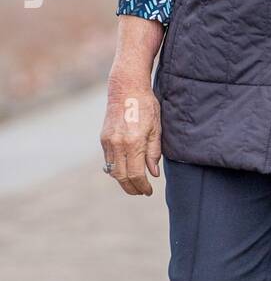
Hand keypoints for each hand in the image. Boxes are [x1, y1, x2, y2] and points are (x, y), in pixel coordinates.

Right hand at [100, 73, 161, 195]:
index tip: (148, 191)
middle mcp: (118, 144)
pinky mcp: (103, 138)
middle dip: (131, 188)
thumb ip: (154, 153)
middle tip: (141, 192)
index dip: (142, 186)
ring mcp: (108, 141)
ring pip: (112, 170)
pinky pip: (108, 160)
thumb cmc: (146, 106)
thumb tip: (153, 174)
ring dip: (123, 180)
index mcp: (134, 142)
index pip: (136, 174)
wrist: (126, 88)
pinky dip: (116, 168)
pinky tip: (125, 169)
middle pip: (121, 177)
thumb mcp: (156, 129)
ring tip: (134, 184)